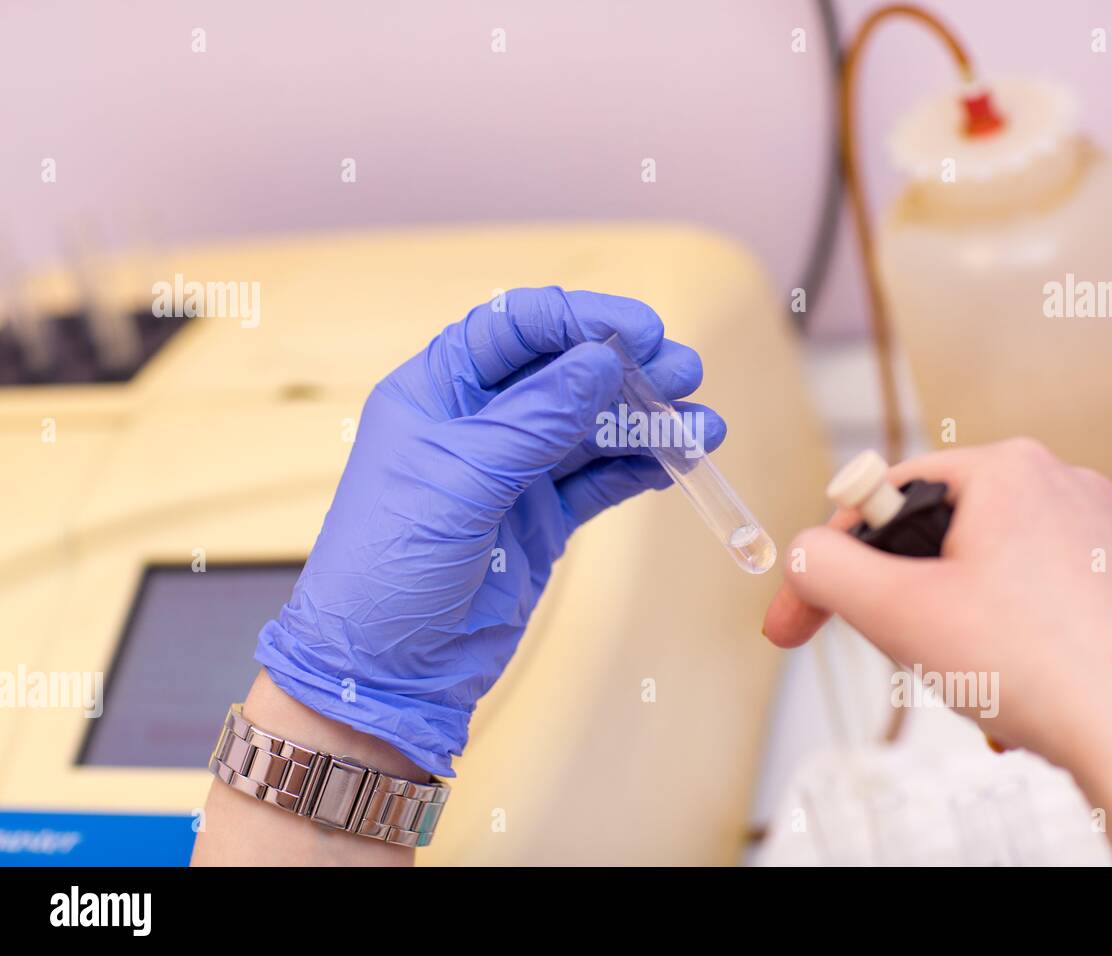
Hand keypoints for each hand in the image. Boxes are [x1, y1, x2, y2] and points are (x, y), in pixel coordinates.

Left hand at [254, 287, 722, 775]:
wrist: (385, 675)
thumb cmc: (390, 569)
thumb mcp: (460, 482)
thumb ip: (535, 420)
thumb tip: (603, 360)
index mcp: (437, 391)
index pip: (515, 328)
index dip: (580, 319)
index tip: (642, 330)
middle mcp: (477, 421)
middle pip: (564, 372)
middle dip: (628, 369)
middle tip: (686, 372)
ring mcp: (513, 472)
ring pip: (591, 428)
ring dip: (647, 422)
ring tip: (704, 425)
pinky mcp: (540, 520)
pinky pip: (599, 480)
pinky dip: (639, 468)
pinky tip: (679, 461)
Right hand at [764, 439, 1111, 863]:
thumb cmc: (1037, 669)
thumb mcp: (895, 613)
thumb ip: (823, 569)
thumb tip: (803, 555)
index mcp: (1008, 471)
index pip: (889, 493)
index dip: (836, 553)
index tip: (808, 609)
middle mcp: (1067, 487)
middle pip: (942, 533)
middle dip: (906, 597)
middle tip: (894, 649)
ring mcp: (1108, 537)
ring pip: (992, 571)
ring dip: (960, 625)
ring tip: (968, 680)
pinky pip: (1043, 601)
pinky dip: (1014, 640)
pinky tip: (1016, 688)